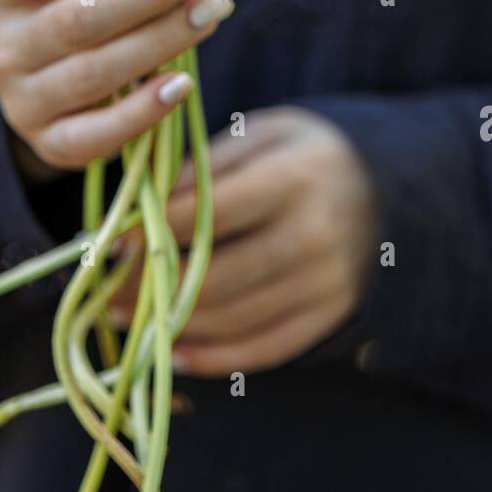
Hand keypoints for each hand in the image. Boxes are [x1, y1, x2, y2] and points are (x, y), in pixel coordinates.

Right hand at [0, 0, 232, 178]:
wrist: (43, 87)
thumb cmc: (74, 13)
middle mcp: (2, 48)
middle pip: (76, 18)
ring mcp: (21, 103)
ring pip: (93, 73)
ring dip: (161, 40)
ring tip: (211, 12)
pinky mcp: (51, 144)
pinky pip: (98, 134)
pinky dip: (143, 110)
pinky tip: (183, 82)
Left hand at [110, 107, 377, 373]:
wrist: (387, 183)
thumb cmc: (304, 151)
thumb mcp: (260, 136)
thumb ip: (201, 169)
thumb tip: (134, 212)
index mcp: (297, 175)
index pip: (210, 214)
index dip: (152, 232)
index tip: (108, 241)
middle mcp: (317, 233)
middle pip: (217, 276)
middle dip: (150, 288)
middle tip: (105, 291)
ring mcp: (329, 281)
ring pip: (234, 318)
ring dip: (171, 324)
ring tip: (126, 317)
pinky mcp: (333, 315)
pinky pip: (265, 348)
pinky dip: (215, 355)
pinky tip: (175, 348)